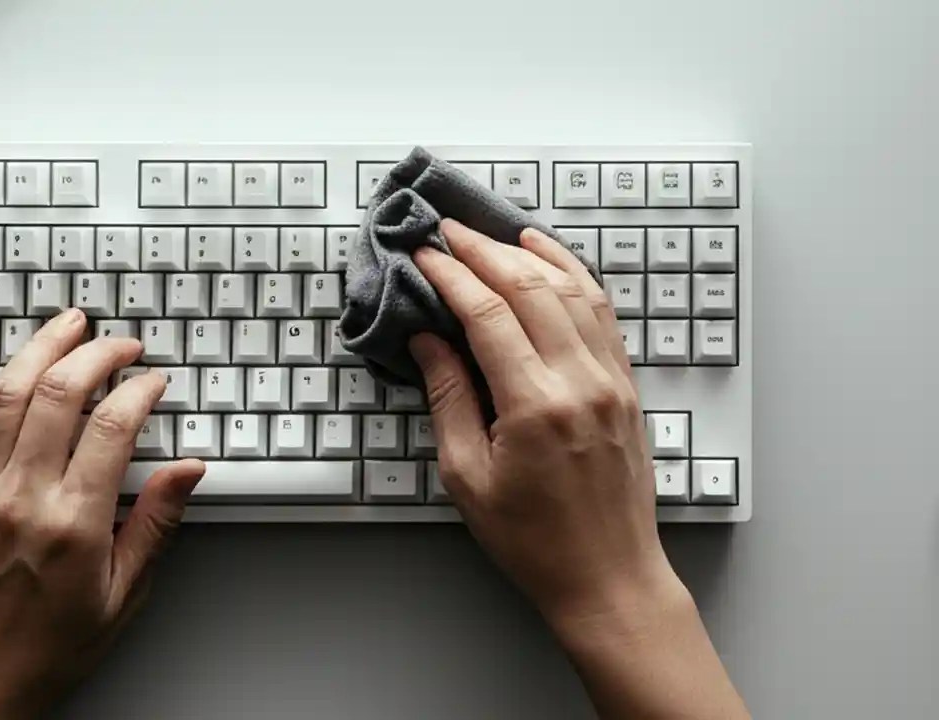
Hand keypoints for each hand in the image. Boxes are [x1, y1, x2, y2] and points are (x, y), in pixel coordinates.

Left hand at [0, 309, 204, 719]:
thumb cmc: (50, 647)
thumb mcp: (123, 595)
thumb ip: (155, 524)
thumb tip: (188, 469)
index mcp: (73, 524)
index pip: (114, 427)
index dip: (141, 390)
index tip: (155, 381)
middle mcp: (22, 498)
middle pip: (62, 394)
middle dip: (99, 354)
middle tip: (122, 344)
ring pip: (8, 394)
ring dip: (41, 346)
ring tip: (69, 323)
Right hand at [410, 221, 747, 717]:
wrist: (608, 577)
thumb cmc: (532, 540)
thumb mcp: (468, 476)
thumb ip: (449, 398)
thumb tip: (428, 339)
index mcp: (536, 406)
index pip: (489, 315)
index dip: (452, 276)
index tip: (424, 254)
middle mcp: (581, 381)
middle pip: (531, 288)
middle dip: (484, 251)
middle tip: (448, 229)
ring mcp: (612, 380)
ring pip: (573, 289)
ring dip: (529, 253)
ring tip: (492, 233)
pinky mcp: (626, 385)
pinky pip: (601, 312)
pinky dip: (573, 275)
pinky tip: (548, 259)